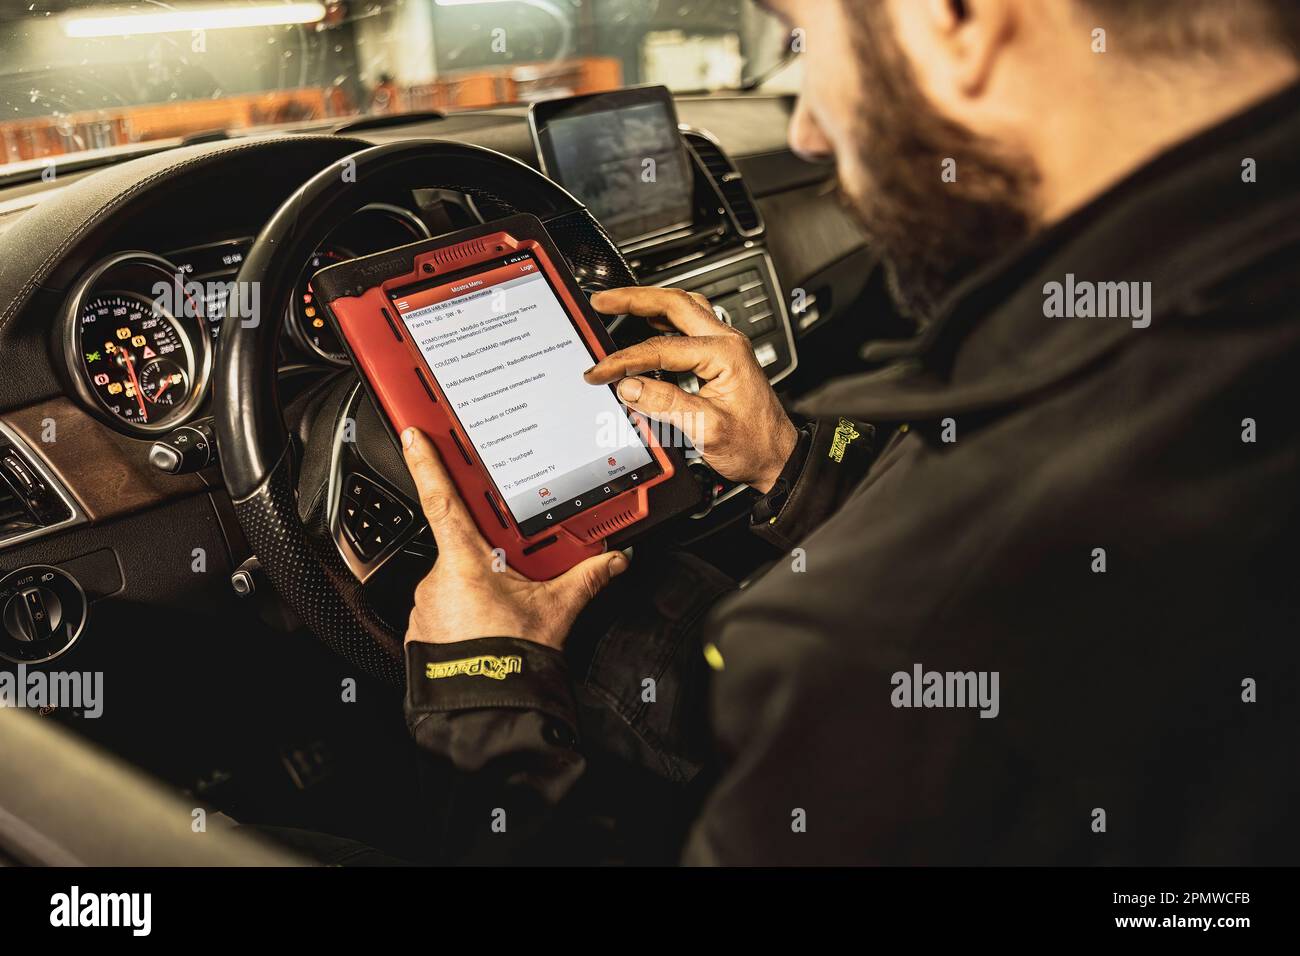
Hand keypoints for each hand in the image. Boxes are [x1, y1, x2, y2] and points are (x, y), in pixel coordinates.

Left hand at [401, 427, 629, 648]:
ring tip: (505, 616)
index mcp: (465, 561)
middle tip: (511, 583)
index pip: (442, 498)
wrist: (488, 710)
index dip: (427, 462)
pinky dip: (465, 615)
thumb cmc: (510, 659)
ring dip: (478, 591)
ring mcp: (426, 607)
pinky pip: (444, 610)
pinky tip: (488, 630)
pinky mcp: (421, 632)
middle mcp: (437, 579)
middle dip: (489, 561)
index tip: (414, 433)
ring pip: (454, 582)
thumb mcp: (555, 609)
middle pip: (462, 548)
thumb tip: (612, 558)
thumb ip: (585, 577)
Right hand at [586, 287, 796, 493]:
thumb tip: (629, 386)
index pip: (661, 348)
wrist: (777, 457)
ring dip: (649, 302)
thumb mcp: (707, 428)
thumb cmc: (754, 445)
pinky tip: (648, 323)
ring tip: (619, 303)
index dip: (624, 359)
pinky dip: (663, 320)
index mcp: (725, 353)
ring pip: (683, 308)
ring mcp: (726, 347)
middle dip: (633, 298)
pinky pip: (689, 326)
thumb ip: (666, 403)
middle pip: (674, 303)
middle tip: (602, 300)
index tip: (600, 371)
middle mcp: (727, 342)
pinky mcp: (721, 358)